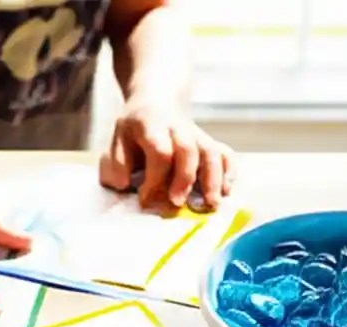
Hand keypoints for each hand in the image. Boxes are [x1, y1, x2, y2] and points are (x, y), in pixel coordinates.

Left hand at [99, 96, 235, 210]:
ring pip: (211, 152)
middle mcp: (178, 128)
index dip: (155, 177)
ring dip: (213, 180)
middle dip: (184, 179)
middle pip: (188, 150)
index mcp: (151, 125)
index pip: (160, 150)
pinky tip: (226, 192)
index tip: (145, 198)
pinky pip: (225, 154)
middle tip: (177, 204)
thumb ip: (118, 163)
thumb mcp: (117, 140)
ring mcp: (197, 134)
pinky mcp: (209, 142)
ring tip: (211, 204)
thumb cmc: (135, 129)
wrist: (155, 102)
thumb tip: (125, 185)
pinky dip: (229, 173)